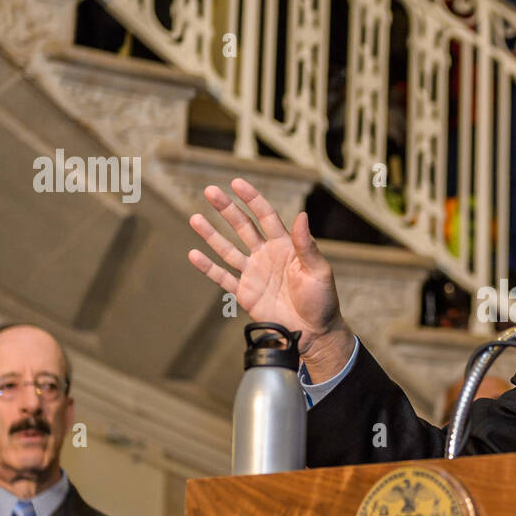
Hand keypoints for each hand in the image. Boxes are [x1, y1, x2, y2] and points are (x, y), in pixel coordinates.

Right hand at [188, 178, 355, 381]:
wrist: (314, 332)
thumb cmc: (322, 300)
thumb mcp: (318, 270)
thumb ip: (306, 245)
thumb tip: (302, 215)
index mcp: (285, 246)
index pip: (266, 217)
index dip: (252, 199)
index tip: (237, 184)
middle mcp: (266, 256)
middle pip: (243, 227)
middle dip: (227, 209)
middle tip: (210, 191)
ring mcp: (254, 273)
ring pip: (228, 249)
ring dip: (211, 234)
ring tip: (195, 218)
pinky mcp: (245, 293)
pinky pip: (223, 277)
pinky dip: (208, 267)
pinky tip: (194, 254)